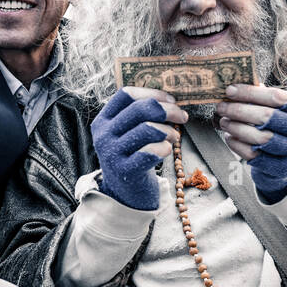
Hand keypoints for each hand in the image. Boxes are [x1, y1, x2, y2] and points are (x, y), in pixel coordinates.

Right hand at [91, 88, 187, 210]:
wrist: (124, 193)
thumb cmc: (132, 157)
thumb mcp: (127, 133)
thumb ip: (139, 115)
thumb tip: (169, 99)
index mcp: (103, 120)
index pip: (126, 94)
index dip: (152, 93)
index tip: (171, 99)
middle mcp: (104, 135)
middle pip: (140, 109)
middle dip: (168, 110)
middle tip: (182, 117)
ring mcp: (112, 154)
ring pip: (148, 128)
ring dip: (168, 131)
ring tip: (174, 137)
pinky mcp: (125, 171)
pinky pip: (151, 152)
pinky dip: (164, 148)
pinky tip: (167, 150)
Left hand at [216, 84, 286, 202]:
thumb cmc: (281, 130)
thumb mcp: (280, 113)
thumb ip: (263, 100)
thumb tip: (235, 86)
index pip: (278, 97)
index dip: (251, 93)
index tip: (229, 90)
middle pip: (268, 117)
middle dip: (240, 110)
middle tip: (221, 106)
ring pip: (261, 137)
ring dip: (236, 127)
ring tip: (223, 121)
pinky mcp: (282, 169)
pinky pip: (254, 155)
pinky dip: (237, 145)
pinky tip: (229, 137)